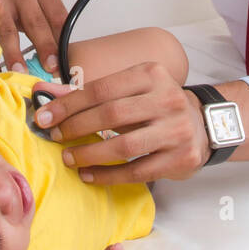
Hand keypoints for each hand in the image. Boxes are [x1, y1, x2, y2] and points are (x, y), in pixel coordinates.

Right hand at [0, 0, 69, 77]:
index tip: (67, 63)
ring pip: (9, 29)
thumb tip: (59, 57)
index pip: (59, 18)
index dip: (63, 43)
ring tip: (21, 71)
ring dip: (15, 53)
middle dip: (45, 48)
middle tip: (51, 69)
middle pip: (36, 23)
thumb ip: (49, 21)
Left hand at [33, 62, 210, 182]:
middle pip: (111, 115)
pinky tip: (89, 175)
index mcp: (151, 74)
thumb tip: (46, 94)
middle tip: (55, 137)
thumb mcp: (132, 88)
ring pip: (124, 146)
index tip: (45, 116)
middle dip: (76, 127)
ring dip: (90, 154)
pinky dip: (108, 176)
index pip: (101, 88)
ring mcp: (177, 130)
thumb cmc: (158, 105)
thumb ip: (92, 92)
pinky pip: (136, 172)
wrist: (203, 124)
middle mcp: (167, 99)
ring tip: (69, 158)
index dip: (69, 104)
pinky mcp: (180, 158)